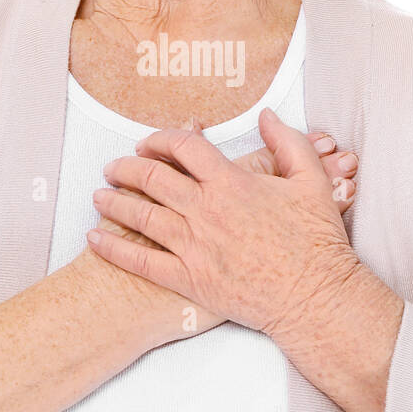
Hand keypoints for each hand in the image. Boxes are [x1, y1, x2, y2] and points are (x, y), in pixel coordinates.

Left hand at [87, 108, 363, 345]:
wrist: (315, 296)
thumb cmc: (316, 240)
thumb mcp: (311, 179)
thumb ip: (287, 141)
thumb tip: (267, 115)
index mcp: (232, 183)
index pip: (184, 147)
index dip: (161, 139)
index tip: (150, 144)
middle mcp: (207, 211)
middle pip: (153, 178)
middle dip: (127, 168)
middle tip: (114, 168)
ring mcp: (195, 246)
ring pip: (141, 217)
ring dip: (114, 203)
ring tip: (99, 196)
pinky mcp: (190, 280)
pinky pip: (142, 262)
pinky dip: (114, 248)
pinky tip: (95, 238)